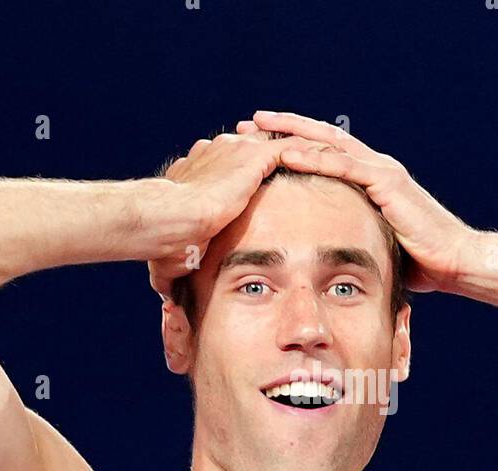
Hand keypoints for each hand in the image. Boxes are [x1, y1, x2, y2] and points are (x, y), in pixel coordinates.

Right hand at [144, 130, 319, 295]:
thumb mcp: (173, 253)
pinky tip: (335, 166)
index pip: (235, 164)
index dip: (254, 175)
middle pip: (261, 146)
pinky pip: (295, 149)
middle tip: (313, 170)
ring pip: (282, 142)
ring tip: (333, 166)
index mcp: (203, 167)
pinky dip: (313, 156)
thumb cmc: (162, 240)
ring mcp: (237, 149)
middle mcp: (221, 150)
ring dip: (306, 154)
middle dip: (286, 157)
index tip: (272, 189)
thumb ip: (179, 264)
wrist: (165, 220)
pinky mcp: (253, 157)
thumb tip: (171, 301)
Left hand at [243, 110, 478, 293]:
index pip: (325, 151)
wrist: (455, 261)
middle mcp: (375, 166)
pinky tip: (287, 152)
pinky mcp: (387, 182)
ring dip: (290, 134)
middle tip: (248, 123)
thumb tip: (329, 257)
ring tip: (258, 128)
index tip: (259, 141)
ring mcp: (381, 171)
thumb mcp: (376, 242)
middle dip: (283, 128)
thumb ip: (354, 236)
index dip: (292, 142)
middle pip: (321, 137)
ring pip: (328, 143)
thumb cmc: (420, 260)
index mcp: (370, 178)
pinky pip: (343, 164)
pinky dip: (314, 157)